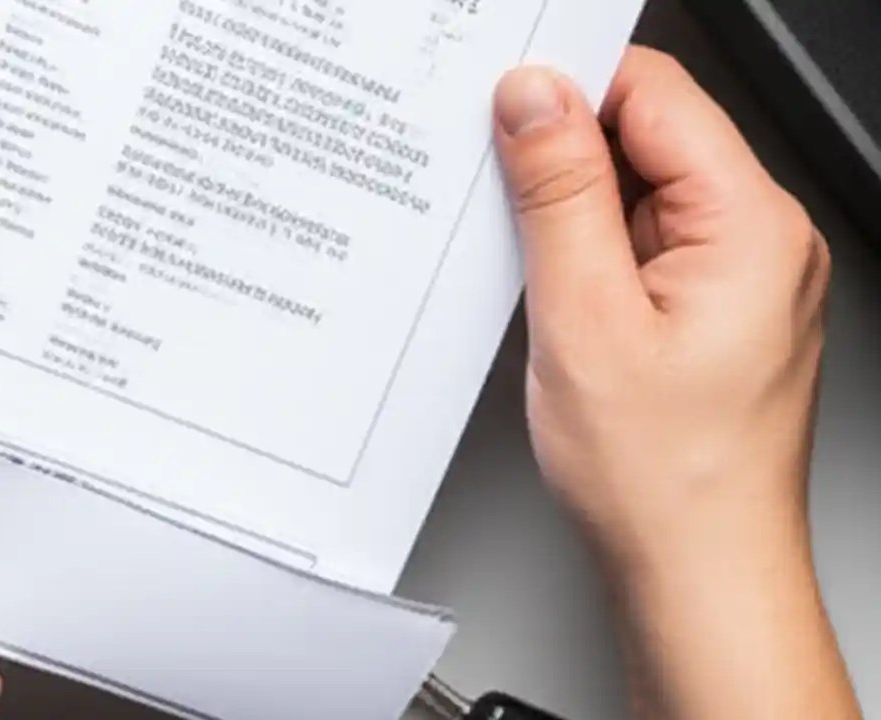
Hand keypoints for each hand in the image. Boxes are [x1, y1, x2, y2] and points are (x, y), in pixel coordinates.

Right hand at [493, 48, 858, 717]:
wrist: (698, 572)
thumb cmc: (664, 478)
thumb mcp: (584, 318)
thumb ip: (559, 194)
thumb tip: (534, 99)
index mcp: (750, 225)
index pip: (657, 92)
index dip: (573, 87)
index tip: (506, 106)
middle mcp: (762, 240)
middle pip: (649, 139)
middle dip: (566, 160)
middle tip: (506, 209)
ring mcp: (741, 275)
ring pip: (641, 193)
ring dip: (576, 215)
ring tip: (543, 280)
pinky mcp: (713, 306)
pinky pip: (646, 244)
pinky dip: (594, 255)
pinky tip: (563, 299)